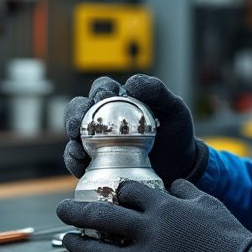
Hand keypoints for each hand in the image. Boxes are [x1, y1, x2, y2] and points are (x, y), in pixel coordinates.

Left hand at [56, 179, 251, 251]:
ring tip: (67, 239)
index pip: (126, 191)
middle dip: (77, 212)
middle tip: (62, 209)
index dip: (115, 192)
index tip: (110, 195)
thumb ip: (185, 191)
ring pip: (100, 251)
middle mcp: (148, 230)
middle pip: (101, 217)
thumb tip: (174, 182)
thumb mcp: (207, 203)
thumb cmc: (228, 236)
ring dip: (79, 244)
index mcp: (162, 206)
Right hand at [62, 74, 208, 183]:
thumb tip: (131, 84)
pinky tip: (81, 165)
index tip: (102, 98)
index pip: (102, 87)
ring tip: (78, 149)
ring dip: (71, 140)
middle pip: (79, 108)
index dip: (99, 91)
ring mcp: (96, 140)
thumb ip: (157, 91)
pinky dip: (74, 161)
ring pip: (74, 134)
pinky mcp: (94, 162)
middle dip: (74, 114)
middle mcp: (103, 117)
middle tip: (77, 125)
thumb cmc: (176, 132)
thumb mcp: (174, 108)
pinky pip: (77, 159)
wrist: (180, 167)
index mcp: (120, 99)